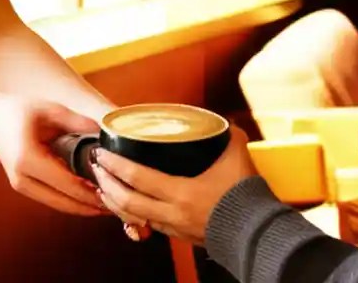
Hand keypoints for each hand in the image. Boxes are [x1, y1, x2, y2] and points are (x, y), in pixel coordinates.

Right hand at [0, 95, 110, 216]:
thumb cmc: (16, 111)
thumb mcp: (48, 109)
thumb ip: (76, 121)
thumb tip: (104, 132)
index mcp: (28, 160)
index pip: (68, 184)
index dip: (93, 191)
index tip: (116, 189)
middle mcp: (23, 179)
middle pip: (65, 203)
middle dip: (93, 206)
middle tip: (119, 203)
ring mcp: (22, 186)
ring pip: (60, 206)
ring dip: (84, 207)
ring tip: (110, 203)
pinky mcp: (24, 188)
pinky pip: (53, 200)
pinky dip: (72, 201)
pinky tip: (91, 197)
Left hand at [91, 126, 256, 245]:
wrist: (260, 233)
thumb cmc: (247, 196)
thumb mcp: (237, 156)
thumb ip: (227, 134)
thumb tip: (222, 121)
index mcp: (182, 192)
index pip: (137, 177)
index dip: (115, 165)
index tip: (102, 153)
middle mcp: (173, 213)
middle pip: (127, 202)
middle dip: (107, 184)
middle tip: (97, 168)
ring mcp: (176, 228)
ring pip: (134, 218)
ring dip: (116, 202)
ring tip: (105, 188)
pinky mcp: (182, 237)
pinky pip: (151, 227)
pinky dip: (135, 215)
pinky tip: (131, 206)